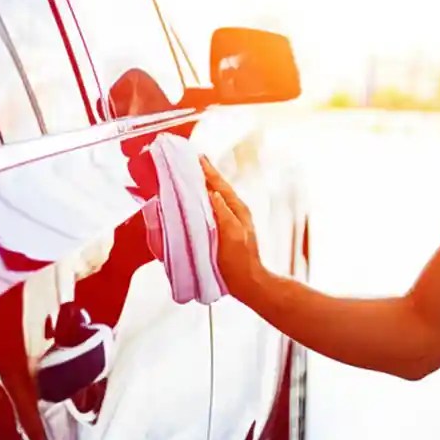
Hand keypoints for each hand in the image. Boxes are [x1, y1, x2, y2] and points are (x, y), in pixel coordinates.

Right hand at [200, 156, 265, 302]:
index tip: (196, 156)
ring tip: (191, 174)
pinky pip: (211, 209)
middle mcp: (234, 211)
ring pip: (214, 197)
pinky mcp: (224, 230)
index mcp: (237, 209)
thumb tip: (213, 192)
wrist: (248, 283)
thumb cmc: (240, 260)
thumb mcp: (233, 235)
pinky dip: (202, 200)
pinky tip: (195, 200)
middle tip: (192, 159)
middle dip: (205, 173)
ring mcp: (230, 220)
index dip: (208, 170)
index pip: (220, 184)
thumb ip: (224, 213)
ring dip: (203, 185)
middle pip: (217, 187)